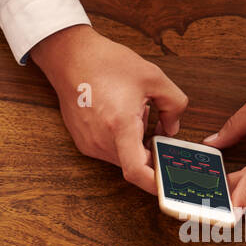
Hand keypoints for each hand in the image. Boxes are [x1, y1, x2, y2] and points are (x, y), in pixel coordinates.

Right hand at [30, 25, 188, 193]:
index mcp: (120, 124)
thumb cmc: (107, 64)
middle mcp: (101, 140)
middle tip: (162, 136)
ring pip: (122, 159)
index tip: (168, 186)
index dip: (154, 184)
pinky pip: (109, 152)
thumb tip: (172, 129)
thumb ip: (174, 105)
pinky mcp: (83, 143)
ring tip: (137, 115)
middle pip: (133, 165)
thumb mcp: (153, 77)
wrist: (71, 59)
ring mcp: (90, 144)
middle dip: (151, 155)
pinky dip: (122, 143)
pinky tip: (122, 118)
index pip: (136, 170)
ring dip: (136, 147)